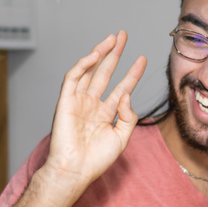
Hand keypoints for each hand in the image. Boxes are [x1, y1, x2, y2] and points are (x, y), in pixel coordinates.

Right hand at [41, 31, 146, 193]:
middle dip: (114, 54)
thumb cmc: (96, 160)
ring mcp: (78, 102)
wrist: (75, 170)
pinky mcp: (65, 101)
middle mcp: (92, 105)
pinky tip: (95, 54)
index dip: (132, 74)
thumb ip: (128, 116)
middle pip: (105, 73)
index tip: (142, 60)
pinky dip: (83, 65)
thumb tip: (126, 95)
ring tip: (112, 39)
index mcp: (105, 114)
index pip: (121, 88)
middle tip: (123, 36)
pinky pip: (73, 78)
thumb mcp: (122, 138)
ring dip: (100, 53)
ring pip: (90, 71)